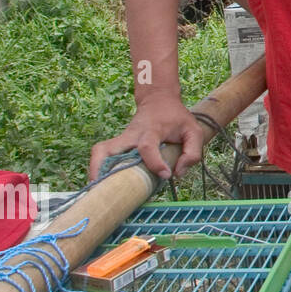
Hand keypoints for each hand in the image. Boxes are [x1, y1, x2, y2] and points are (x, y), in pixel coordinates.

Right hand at [89, 93, 205, 182]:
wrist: (159, 101)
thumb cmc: (177, 118)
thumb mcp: (194, 131)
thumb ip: (192, 152)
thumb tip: (177, 173)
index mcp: (152, 130)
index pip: (147, 147)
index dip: (154, 163)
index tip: (165, 175)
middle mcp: (131, 135)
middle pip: (107, 148)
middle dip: (102, 168)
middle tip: (104, 190)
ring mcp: (121, 139)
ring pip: (101, 152)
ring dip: (96, 170)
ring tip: (98, 190)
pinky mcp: (118, 144)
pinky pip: (103, 155)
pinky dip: (99, 168)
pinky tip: (103, 184)